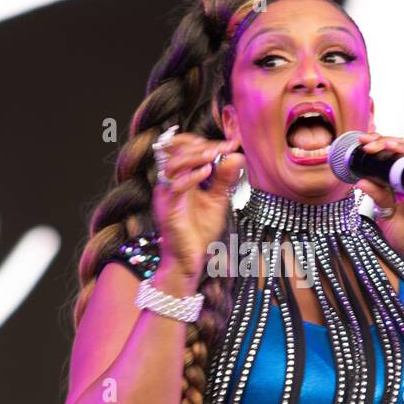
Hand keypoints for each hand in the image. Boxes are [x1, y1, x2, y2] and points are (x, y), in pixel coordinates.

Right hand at [150, 127, 245, 279]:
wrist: (189, 260)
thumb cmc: (199, 232)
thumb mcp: (218, 201)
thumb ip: (224, 179)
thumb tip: (236, 156)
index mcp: (180, 178)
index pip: (186, 149)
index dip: (207, 143)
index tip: (232, 144)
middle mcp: (169, 183)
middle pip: (175, 151)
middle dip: (201, 146)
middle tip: (223, 147)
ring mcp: (166, 196)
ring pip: (172, 164)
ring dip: (194, 156)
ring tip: (213, 156)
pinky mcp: (168, 209)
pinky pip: (174, 187)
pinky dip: (191, 177)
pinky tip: (207, 173)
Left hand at [352, 132, 403, 267]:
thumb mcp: (386, 218)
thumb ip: (377, 199)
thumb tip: (362, 181)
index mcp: (396, 186)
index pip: (385, 160)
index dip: (374, 149)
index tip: (360, 145)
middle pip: (398, 152)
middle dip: (382, 142)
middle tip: (367, 142)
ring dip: (398, 146)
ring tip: (383, 144)